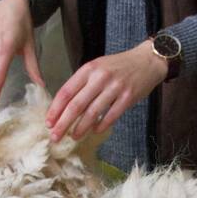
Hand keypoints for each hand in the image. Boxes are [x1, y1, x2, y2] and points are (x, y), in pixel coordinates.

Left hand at [45, 42, 166, 142]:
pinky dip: (101, 126)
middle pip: (76, 105)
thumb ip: (82, 84)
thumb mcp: (97, 67)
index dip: (55, 109)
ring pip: (92, 113)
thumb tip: (64, 108)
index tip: (49, 122)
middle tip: (55, 136)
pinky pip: (111, 116)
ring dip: (81, 128)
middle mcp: (100, 77)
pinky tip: (94, 131)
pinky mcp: (128, 97)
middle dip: (63, 123)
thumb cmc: (118, 66)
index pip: (66, 91)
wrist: (147, 60)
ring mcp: (115, 87)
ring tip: (74, 136)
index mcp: (89, 69)